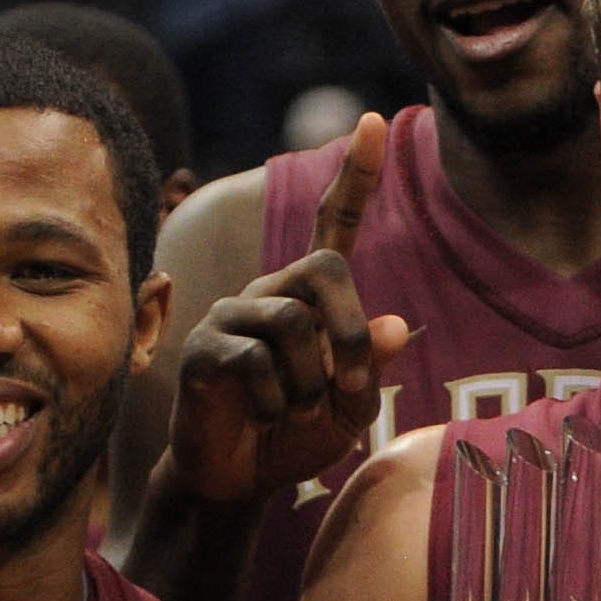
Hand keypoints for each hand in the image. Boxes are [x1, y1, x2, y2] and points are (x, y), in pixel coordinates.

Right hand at [165, 112, 413, 503]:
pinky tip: (268, 416)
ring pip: (291, 320)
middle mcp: (270, 291)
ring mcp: (232, 314)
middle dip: (350, 330)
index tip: (379, 121)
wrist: (240, 478)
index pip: (333, 223)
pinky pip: (254, 359)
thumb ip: (372, 368)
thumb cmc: (296, 435)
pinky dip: (278, 399)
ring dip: (314, 378)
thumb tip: (396, 324)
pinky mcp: (204, 348)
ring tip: (304, 409)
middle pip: (323, 268)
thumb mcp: (350, 409)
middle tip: (352, 385)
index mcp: (310, 297)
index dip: (357, 176)